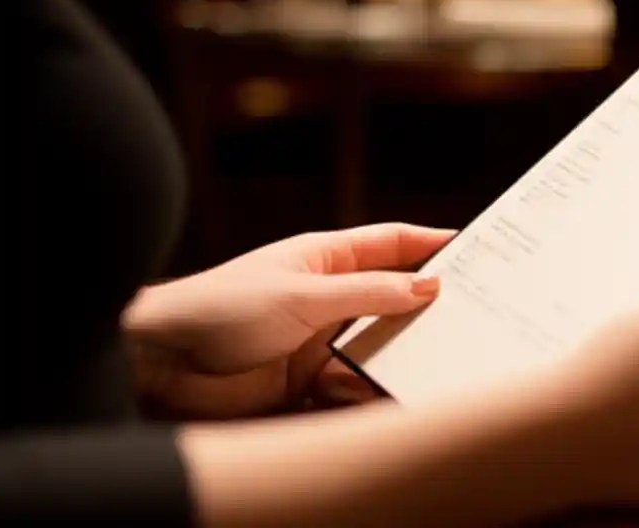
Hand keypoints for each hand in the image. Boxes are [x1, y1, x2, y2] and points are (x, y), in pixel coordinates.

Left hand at [123, 223, 452, 418]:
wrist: (162, 363)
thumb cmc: (221, 308)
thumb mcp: (303, 296)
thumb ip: (368, 293)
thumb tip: (428, 287)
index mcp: (325, 258)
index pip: (391, 243)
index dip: (431, 243)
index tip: (476, 248)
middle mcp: (328, 295)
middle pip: (392, 297)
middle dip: (428, 308)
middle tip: (475, 316)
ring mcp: (318, 337)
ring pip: (379, 344)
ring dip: (403, 354)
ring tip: (441, 362)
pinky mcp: (306, 378)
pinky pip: (354, 381)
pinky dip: (373, 388)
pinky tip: (392, 394)